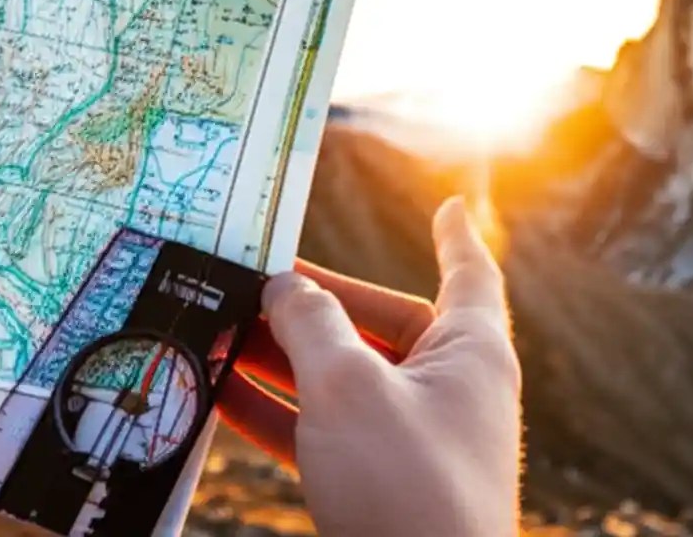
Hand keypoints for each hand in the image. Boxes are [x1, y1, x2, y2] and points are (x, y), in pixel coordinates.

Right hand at [219, 197, 521, 536]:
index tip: (448, 203)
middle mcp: (450, 388)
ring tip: (222, 332)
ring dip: (284, 359)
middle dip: (313, 304)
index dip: (454, 235)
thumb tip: (285, 286)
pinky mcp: (382, 482)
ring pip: (343, 379)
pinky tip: (225, 396)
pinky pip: (327, 430)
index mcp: (470, 351)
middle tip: (253, 281)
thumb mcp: (349, 388)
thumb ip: (312, 327)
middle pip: (378, 323)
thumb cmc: (407, 488)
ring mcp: (415, 438)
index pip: (468, 272)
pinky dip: (281, 412)